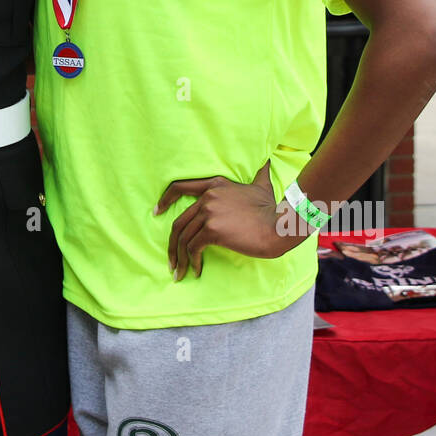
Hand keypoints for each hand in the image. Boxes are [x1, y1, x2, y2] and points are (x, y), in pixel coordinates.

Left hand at [154, 162, 306, 280]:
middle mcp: (208, 197)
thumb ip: (260, 174)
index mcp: (215, 185)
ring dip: (180, 258)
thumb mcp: (261, 186)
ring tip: (180, 272)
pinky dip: (192, 261)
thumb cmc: (272, 209)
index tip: (156, 212)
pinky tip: (196, 271)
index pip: (179, 187)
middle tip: (171, 261)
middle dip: (172, 244)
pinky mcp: (213, 230)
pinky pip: (194, 248)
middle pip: (179, 222)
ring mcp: (209, 213)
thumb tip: (267, 163)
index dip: (165, 200)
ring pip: (184, 238)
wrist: (279, 225)